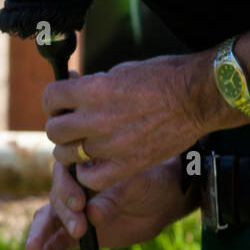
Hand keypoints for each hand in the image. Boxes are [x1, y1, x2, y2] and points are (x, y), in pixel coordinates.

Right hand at [17, 156, 192, 249]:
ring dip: (39, 236)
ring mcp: (71, 211)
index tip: (80, 204)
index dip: (68, 189)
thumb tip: (92, 214)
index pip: (65, 174)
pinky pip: (54, 245)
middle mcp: (72, 186)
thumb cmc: (149, 182)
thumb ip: (112, 199)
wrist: (162, 201)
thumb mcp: (134, 186)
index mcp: (83, 165)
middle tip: (79, 229)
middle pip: (56, 199)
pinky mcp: (75, 234)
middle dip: (64, 216)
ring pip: (48, 222)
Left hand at [42, 54, 214, 190]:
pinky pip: (91, 178)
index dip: (54, 99)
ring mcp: (111, 145)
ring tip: (84, 142)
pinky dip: (87, 173)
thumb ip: (95, 85)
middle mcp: (97, 118)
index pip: (51, 97)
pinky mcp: (127, 165)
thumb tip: (75, 90)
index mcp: (95, 89)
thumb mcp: (123, 70)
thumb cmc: (165, 77)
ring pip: (66, 155)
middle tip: (73, 123)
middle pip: (54, 129)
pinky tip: (95, 162)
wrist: (198, 97)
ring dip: (70, 148)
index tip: (61, 102)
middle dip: (60, 124)